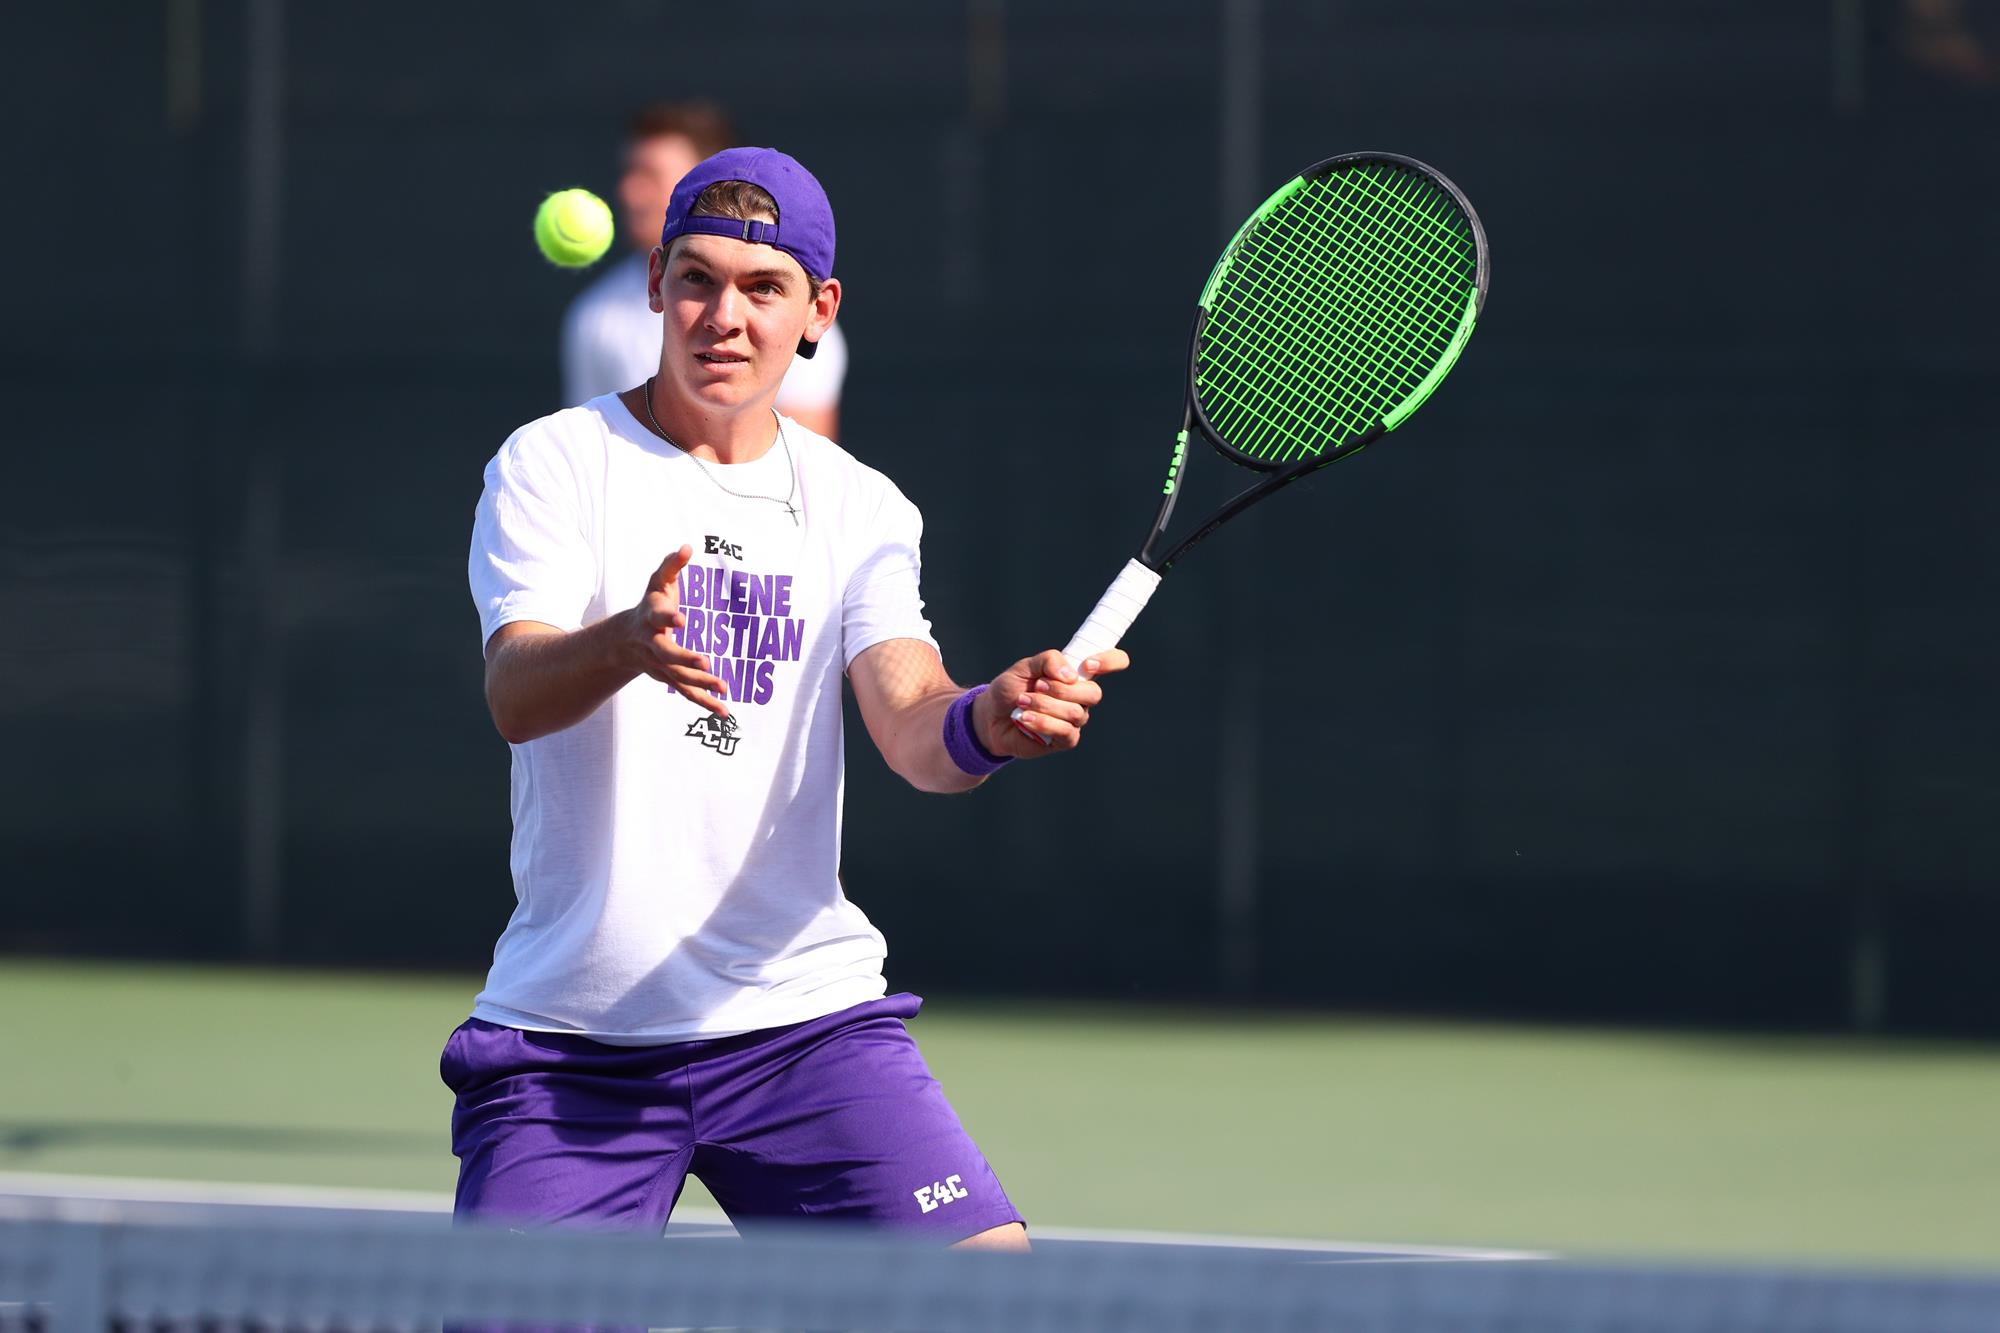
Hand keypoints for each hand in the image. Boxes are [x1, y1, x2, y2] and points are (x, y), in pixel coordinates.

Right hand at [626, 545, 730, 716]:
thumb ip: (671, 566)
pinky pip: (686, 691)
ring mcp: (658, 664)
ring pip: (677, 676)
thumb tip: (687, 547)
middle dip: (683, 658)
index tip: (682, 619)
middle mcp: (651, 644)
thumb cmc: (649, 605)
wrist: (624, 640)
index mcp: (649, 618)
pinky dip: (704, 702)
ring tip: (723, 687)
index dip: (668, 618)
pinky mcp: (668, 678)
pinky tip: (724, 711)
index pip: (657, 617)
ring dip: (699, 683)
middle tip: (705, 661)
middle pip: (665, 653)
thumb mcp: (657, 583)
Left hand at [973, 648, 1129, 757]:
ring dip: (1046, 705)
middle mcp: (1081, 696)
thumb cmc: (1010, 689)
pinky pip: (1065, 731)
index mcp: (1076, 673)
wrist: (990, 717)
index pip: (1113, 662)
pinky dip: (1043, 722)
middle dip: (1063, 689)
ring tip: (1023, 702)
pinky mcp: (1065, 739)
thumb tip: (1070, 675)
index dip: (1110, 660)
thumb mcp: (1023, 667)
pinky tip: (1025, 719)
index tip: (1088, 664)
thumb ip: (1047, 661)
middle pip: (1094, 693)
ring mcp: (1075, 719)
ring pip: (1076, 712)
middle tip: (1037, 685)